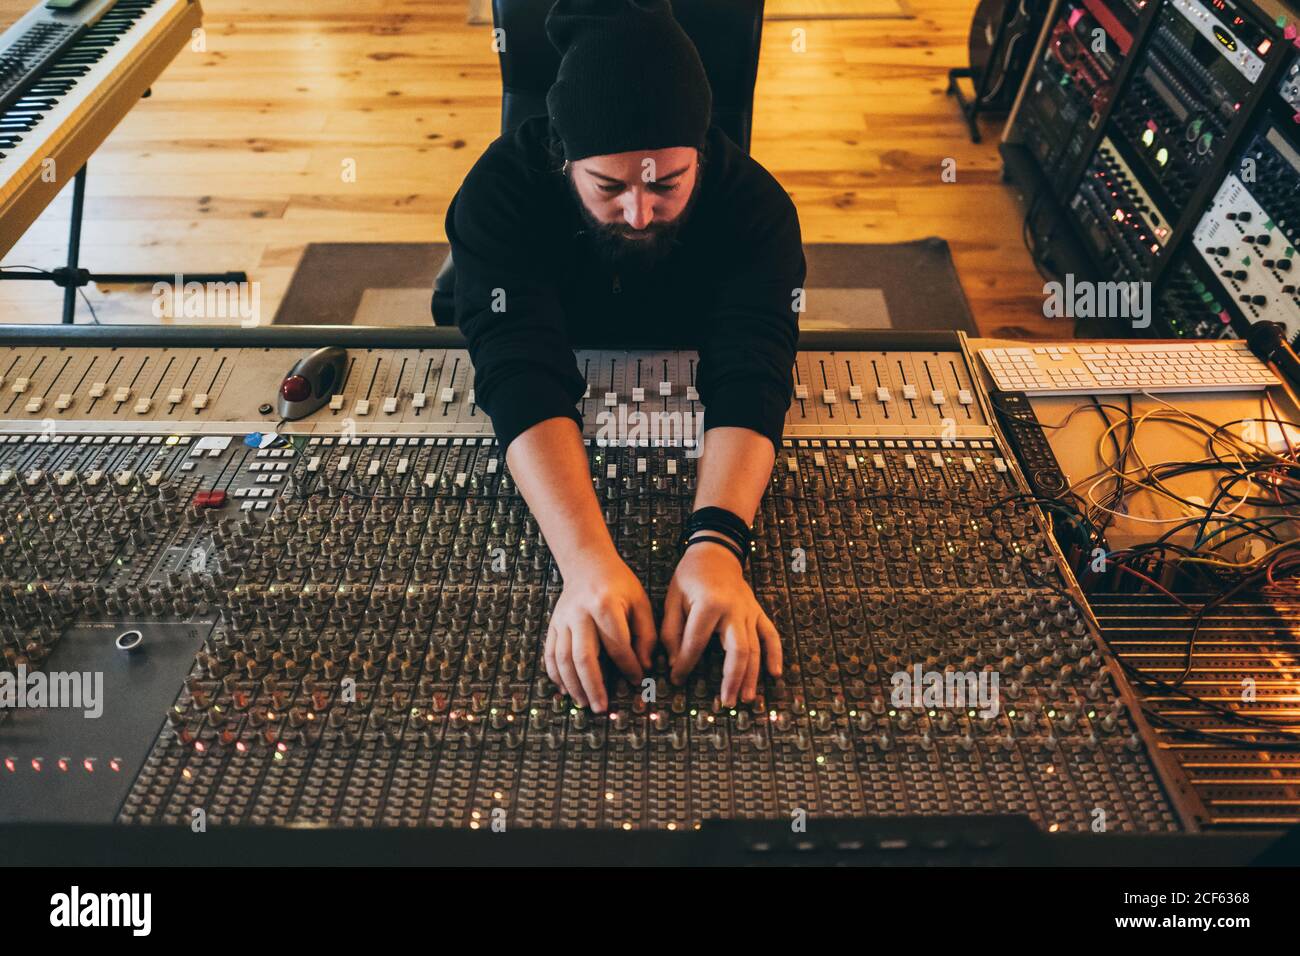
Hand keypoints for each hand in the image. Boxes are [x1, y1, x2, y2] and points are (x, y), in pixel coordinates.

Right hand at [543, 553, 655, 712]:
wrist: (587, 563)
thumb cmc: (619, 585)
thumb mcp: (640, 602)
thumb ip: (646, 635)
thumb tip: (644, 666)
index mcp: (604, 606)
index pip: (617, 645)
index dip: (628, 667)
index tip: (637, 680)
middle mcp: (580, 614)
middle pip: (583, 657)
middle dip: (593, 686)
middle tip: (602, 708)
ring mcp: (562, 620)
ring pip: (563, 659)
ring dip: (573, 685)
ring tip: (584, 703)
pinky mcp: (553, 625)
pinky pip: (550, 654)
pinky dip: (556, 675)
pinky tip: (565, 690)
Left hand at [661, 538, 782, 705]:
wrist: (716, 552)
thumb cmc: (690, 577)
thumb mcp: (672, 599)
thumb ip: (671, 632)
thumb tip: (675, 664)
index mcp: (709, 604)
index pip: (696, 643)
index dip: (685, 665)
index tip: (677, 680)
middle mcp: (734, 609)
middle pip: (738, 650)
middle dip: (732, 679)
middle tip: (726, 703)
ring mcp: (750, 612)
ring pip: (756, 647)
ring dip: (752, 675)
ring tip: (746, 698)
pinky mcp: (758, 612)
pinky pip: (771, 635)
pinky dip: (775, 654)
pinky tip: (775, 674)